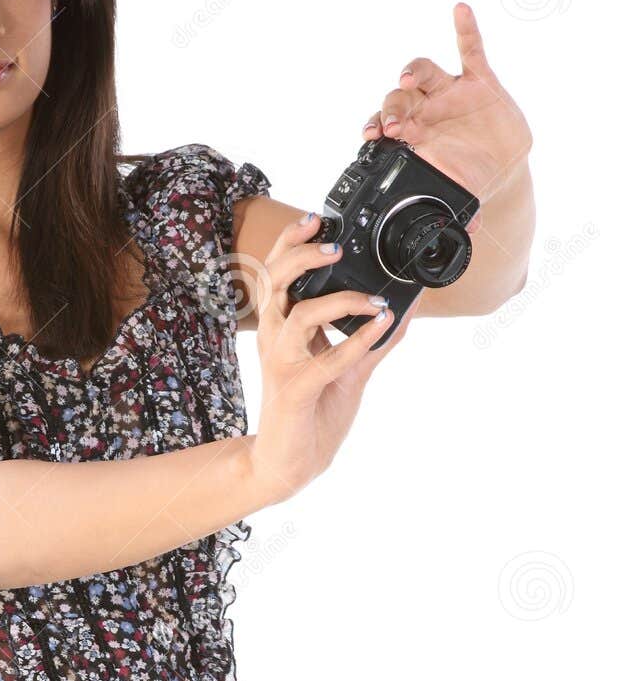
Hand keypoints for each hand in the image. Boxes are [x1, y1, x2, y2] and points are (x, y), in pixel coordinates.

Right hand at [249, 214, 421, 502]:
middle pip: (275, 280)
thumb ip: (372, 340)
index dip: (292, 241)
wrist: (291, 461)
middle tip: (336, 248)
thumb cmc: (312, 411)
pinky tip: (381, 328)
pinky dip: (357, 341)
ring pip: (296, 315)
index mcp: (282, 326)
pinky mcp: (296, 390)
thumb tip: (405, 310)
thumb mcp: (348, 368)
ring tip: (371, 297)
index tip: (317, 219)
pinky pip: (325, 360)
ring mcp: (282, 364)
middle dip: (303, 256)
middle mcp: (275, 338)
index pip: (277, 272)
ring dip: (337, 300)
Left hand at [362, 3, 532, 226]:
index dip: (376, 125)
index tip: (371, 137)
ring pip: (423, 72)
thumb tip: (467, 239)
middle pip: (399, 97)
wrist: (500, 167)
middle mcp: (425, 110)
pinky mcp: (479, 82)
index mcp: (414, 136)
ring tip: (404, 78)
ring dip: (411, 72)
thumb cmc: (469, 177)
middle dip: (391, 107)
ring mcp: (450, 93)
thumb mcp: (458, 197)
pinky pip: (470, 50)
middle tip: (391, 125)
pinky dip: (465, 29)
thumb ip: (455, 212)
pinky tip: (460, 10)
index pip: (386, 123)